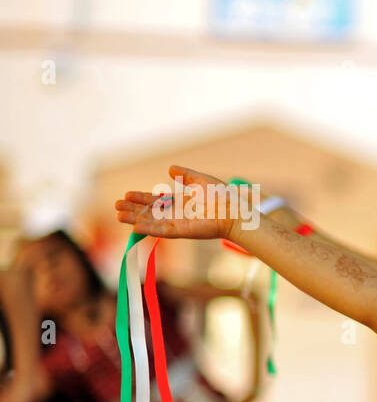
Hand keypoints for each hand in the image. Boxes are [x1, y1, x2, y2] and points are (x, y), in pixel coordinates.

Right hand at [114, 166, 236, 240]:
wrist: (234, 211)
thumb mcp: (200, 180)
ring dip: (135, 219)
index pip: (155, 200)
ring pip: (152, 222)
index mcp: (179, 203)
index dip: (140, 198)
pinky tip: (135, 227)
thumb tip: (170, 169)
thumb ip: (185, 175)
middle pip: (149, 212)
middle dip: (133, 209)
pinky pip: (162, 231)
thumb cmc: (222, 196)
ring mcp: (178, 224)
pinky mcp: (182, 232)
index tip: (126, 195)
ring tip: (119, 216)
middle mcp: (176, 214)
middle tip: (116, 206)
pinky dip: (149, 229)